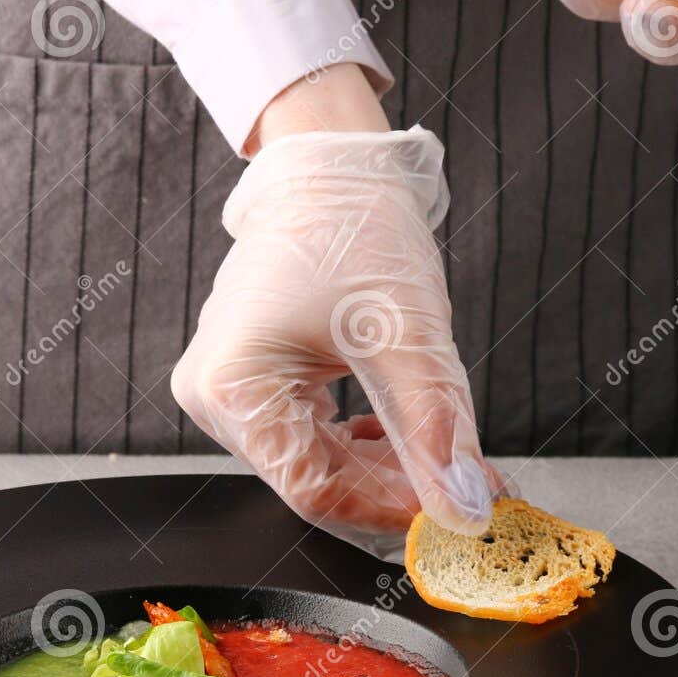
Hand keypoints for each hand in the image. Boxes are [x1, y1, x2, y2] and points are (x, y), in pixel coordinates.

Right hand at [172, 125, 508, 561]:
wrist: (332, 167)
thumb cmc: (351, 226)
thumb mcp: (407, 335)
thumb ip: (436, 429)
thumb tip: (463, 503)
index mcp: (232, 386)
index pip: (312, 488)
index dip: (387, 508)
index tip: (451, 508)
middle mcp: (214, 396)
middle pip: (311, 479)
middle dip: (392, 485)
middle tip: (464, 482)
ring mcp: (226, 388)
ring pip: (313, 462)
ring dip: (379, 466)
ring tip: (439, 450)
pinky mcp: (248, 379)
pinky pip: (305, 436)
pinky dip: (357, 442)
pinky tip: (395, 428)